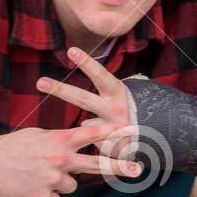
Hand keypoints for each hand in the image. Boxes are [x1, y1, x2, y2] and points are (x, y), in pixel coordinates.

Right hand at [0, 122, 142, 196]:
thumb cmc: (10, 147)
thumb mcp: (36, 134)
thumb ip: (58, 140)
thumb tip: (74, 145)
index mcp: (57, 141)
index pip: (89, 134)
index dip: (111, 131)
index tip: (131, 129)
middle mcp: (59, 160)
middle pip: (95, 164)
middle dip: (119, 166)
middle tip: (137, 169)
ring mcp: (52, 180)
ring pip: (70, 185)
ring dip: (59, 181)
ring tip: (36, 175)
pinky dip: (44, 193)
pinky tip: (29, 185)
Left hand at [36, 45, 137, 161]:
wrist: (156, 138)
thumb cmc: (129, 111)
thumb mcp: (117, 96)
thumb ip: (100, 92)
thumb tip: (81, 91)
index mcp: (117, 92)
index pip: (100, 75)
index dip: (87, 63)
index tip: (71, 50)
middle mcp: (114, 108)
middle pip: (83, 99)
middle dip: (61, 90)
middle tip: (40, 82)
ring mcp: (113, 128)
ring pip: (88, 128)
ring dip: (85, 130)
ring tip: (74, 129)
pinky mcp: (113, 146)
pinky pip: (94, 142)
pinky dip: (97, 141)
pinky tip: (110, 142)